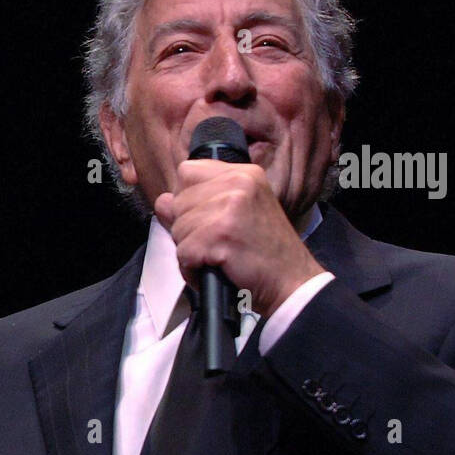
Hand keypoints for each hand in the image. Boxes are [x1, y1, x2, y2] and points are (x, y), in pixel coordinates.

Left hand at [155, 160, 323, 316]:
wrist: (292, 282)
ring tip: (219, 257)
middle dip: (187, 229)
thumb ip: (197, 204)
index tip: (209, 220)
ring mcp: (229, 206)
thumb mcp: (236, 215)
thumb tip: (163, 201)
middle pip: (177, 201)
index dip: (188, 200)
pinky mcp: (221, 233)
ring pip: (177, 228)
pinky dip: (193, 269)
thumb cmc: (264, 254)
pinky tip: (216, 269)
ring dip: (191, 251)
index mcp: (243, 173)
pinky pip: (183, 252)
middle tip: (218, 243)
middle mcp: (238, 182)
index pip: (187, 172)